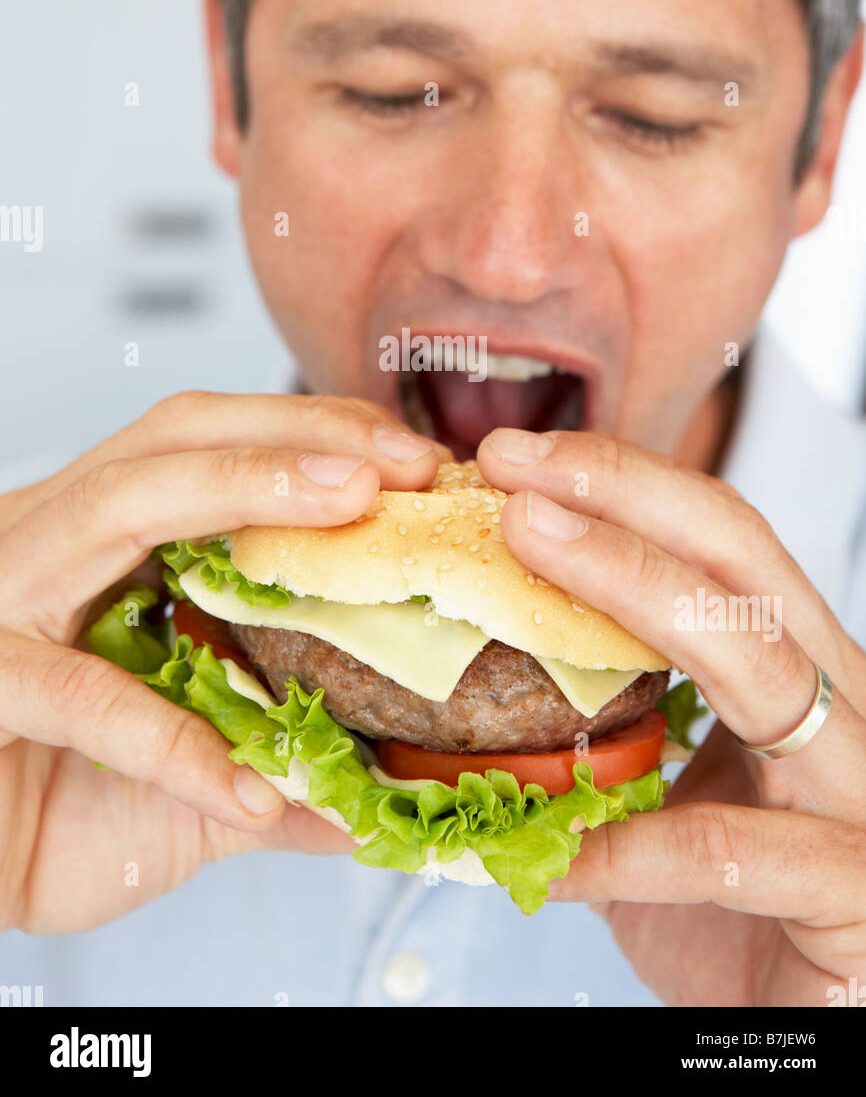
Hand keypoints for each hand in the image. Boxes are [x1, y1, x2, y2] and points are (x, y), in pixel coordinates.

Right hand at [0, 391, 446, 933]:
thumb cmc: (48, 811)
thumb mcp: (187, 785)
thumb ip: (275, 765)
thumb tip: (385, 782)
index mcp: (101, 543)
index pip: (210, 442)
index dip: (313, 434)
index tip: (413, 459)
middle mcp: (50, 540)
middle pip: (175, 436)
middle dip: (299, 433)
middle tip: (405, 460)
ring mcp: (6, 597)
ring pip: (120, 502)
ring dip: (247, 488)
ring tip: (355, 500)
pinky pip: (82, 695)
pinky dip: (174, 739)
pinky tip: (254, 787)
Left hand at [478, 428, 865, 1007]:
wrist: (804, 1032)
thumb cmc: (728, 913)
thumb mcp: (656, 796)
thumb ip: (592, 731)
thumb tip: (453, 672)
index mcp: (795, 674)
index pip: (720, 542)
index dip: (625, 485)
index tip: (512, 458)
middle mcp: (843, 712)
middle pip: (745, 566)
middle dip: (627, 498)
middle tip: (512, 472)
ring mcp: (858, 799)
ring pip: (765, 667)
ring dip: (639, 595)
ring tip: (528, 551)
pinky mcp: (856, 898)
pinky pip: (741, 854)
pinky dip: (635, 845)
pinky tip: (554, 850)